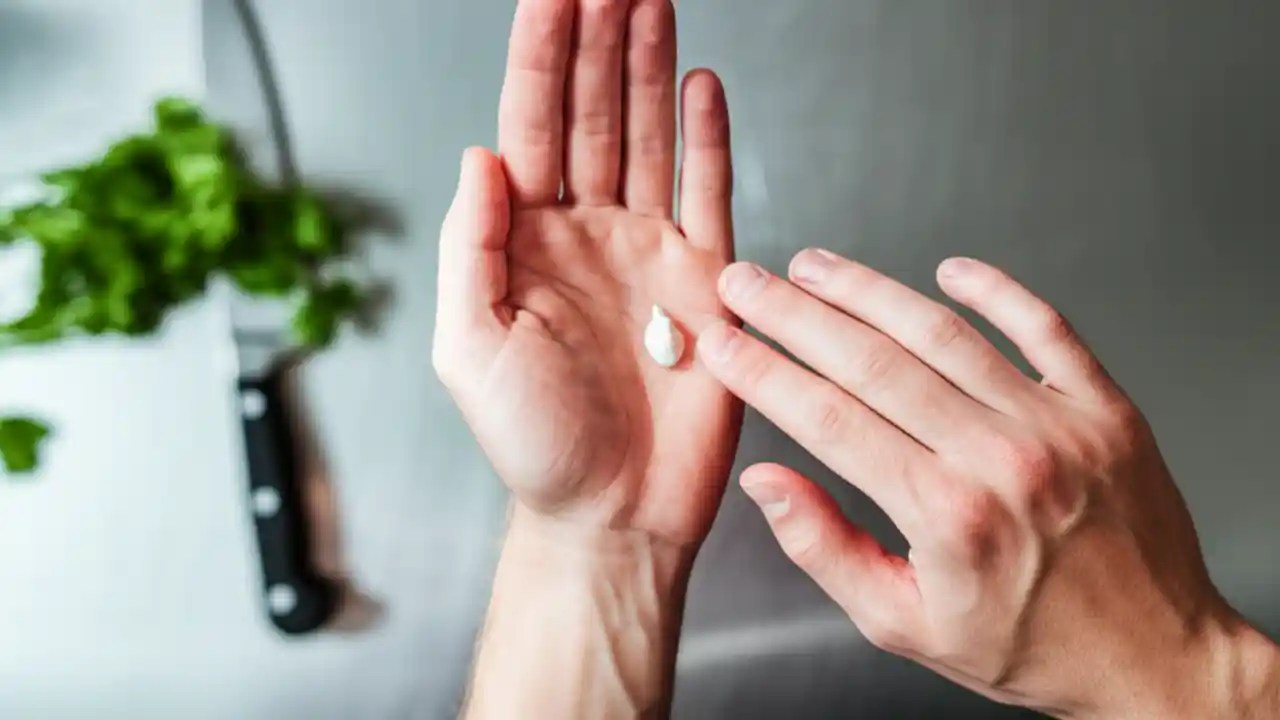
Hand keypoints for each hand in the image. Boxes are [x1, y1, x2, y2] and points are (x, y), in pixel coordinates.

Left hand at [433, 0, 736, 545]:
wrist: (611, 514)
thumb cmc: (534, 447)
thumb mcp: (470, 348)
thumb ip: (471, 246)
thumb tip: (480, 155)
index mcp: (526, 244)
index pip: (530, 127)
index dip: (540, 57)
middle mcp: (587, 235)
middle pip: (593, 114)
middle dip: (599, 40)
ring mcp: (648, 253)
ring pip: (649, 138)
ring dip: (649, 68)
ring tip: (651, 2)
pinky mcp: (705, 282)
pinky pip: (708, 193)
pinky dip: (707, 139)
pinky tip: (700, 85)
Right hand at [697, 251, 1279, 718]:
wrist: (1153, 659)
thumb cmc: (1031, 648)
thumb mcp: (906, 625)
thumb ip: (826, 549)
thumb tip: (767, 481)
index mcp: (945, 514)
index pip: (827, 420)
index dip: (764, 373)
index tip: (725, 344)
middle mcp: (999, 457)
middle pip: (872, 361)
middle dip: (794, 315)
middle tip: (747, 284)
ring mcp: (1056, 424)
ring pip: (943, 333)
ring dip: (868, 290)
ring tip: (816, 267)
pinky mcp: (1102, 408)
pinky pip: (1044, 328)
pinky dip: (996, 290)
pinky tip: (951, 269)